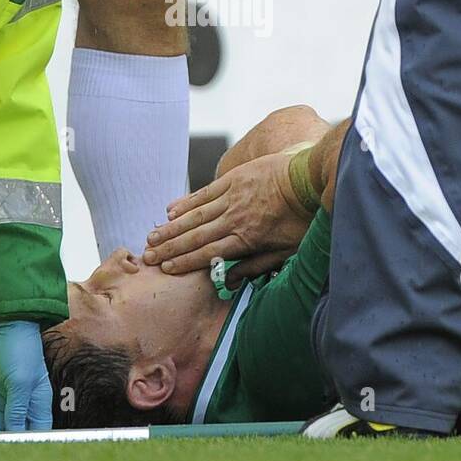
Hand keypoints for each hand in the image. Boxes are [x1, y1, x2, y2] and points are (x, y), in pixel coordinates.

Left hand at [0, 320, 52, 431]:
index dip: (28, 442)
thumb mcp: (21, 381)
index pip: (36, 430)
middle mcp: (21, 403)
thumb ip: (16, 409)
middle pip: (12, 430)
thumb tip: (12, 433)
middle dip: (1, 440)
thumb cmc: (21, 349)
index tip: (13, 452)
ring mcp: (3, 398)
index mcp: (37, 402)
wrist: (3, 324)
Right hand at [143, 151, 313, 282]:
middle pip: (195, 236)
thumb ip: (256, 265)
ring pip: (195, 215)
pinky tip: (171, 209)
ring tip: (152, 235)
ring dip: (171, 227)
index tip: (165, 268)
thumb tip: (230, 281)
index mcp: (246, 239)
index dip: (184, 262)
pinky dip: (186, 202)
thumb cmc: (304, 219)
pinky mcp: (233, 179)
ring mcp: (232, 197)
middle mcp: (234, 218)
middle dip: (169, 247)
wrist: (311, 179)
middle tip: (148, 255)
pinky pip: (204, 192)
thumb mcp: (287, 251)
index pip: (208, 254)